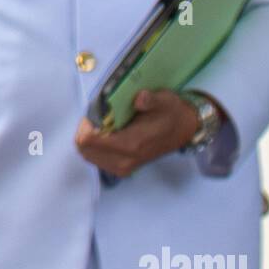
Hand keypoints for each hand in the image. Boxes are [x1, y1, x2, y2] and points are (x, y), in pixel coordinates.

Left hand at [75, 89, 200, 177]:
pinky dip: (96, 145)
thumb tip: (140, 99)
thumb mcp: (164, 100)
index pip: (88, 140)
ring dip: (91, 138)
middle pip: (84, 149)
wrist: (184, 130)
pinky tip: (108, 135)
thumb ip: (150, 100)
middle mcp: (125, 160)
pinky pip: (96, 158)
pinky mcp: (121, 170)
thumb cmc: (171, 113)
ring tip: (105, 126)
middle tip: (100, 118)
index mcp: (131, 144)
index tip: (98, 112)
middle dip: (86, 130)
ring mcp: (123, 168)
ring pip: (88, 154)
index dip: (87, 123)